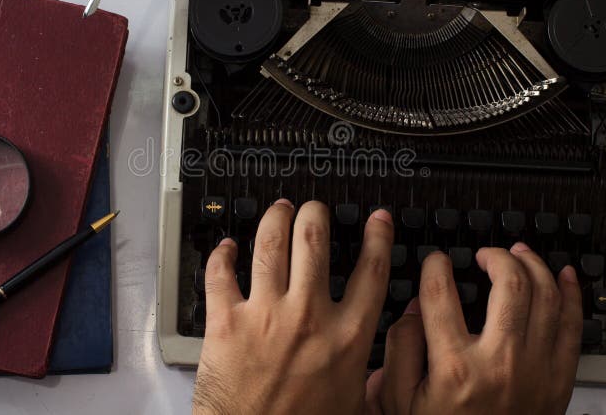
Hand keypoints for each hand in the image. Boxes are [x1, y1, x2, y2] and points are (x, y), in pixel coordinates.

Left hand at [192, 200, 394, 414]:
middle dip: (315, 215)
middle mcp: (308, 317)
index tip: (377, 219)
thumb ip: (367, 371)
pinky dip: (221, 255)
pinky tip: (226, 247)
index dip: (377, 237)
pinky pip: (220, 273)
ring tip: (279, 210)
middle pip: (315, 242)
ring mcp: (265, 315)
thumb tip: (385, 359)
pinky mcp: (226, 322)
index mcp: (346, 337)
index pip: (370, 271)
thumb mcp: (354, 403)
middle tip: (314, 210)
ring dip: (275, 219)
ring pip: (270, 244)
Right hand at [366, 244, 582, 414]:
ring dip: (533, 265)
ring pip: (545, 297)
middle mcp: (499, 364)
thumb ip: (400, 348)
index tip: (435, 261)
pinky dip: (571, 294)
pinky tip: (561, 275)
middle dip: (495, 256)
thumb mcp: (399, 401)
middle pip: (508, 284)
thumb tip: (413, 307)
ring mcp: (535, 370)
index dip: (435, 266)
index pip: (441, 293)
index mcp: (454, 367)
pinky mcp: (558, 380)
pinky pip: (573, 326)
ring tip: (518, 253)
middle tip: (484, 254)